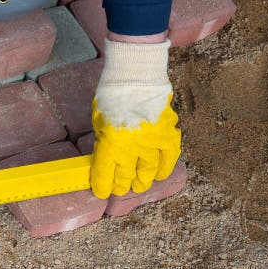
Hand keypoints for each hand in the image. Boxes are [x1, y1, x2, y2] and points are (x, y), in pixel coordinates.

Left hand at [90, 38, 181, 198]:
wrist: (136, 77)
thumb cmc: (111, 96)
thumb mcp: (98, 121)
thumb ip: (103, 141)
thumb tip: (105, 156)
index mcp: (111, 146)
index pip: (105, 175)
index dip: (103, 186)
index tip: (102, 192)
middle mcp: (132, 149)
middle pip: (126, 176)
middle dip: (122, 185)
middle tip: (121, 189)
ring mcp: (152, 143)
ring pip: (148, 170)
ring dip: (143, 180)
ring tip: (139, 185)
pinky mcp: (168, 134)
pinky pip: (169, 157)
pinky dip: (165, 168)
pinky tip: (160, 175)